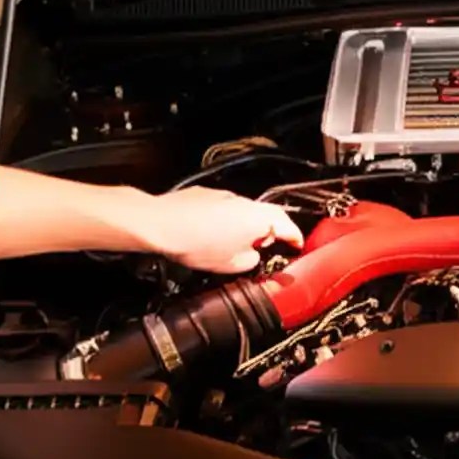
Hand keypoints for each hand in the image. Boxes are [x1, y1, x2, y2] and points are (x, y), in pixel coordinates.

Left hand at [142, 187, 303, 273]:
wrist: (160, 223)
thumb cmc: (197, 244)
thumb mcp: (232, 264)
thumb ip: (251, 260)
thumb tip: (252, 255)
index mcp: (259, 218)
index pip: (289, 227)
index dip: (296, 238)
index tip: (298, 245)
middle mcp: (246, 202)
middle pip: (269, 215)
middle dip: (273, 230)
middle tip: (270, 244)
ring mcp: (225, 195)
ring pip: (245, 211)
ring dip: (247, 225)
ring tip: (236, 243)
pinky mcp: (205, 194)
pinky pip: (225, 207)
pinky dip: (226, 220)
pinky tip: (213, 233)